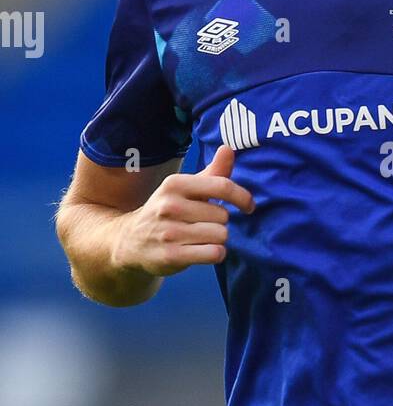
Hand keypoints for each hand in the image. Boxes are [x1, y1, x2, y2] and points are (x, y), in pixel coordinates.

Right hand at [113, 143, 255, 276]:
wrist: (131, 241)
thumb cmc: (167, 211)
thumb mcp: (185, 189)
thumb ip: (212, 171)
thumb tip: (228, 149)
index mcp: (175, 184)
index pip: (222, 186)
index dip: (242, 197)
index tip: (249, 206)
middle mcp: (170, 206)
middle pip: (223, 215)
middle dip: (221, 222)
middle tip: (204, 224)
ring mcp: (169, 232)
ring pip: (221, 235)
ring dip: (218, 239)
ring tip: (201, 237)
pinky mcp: (171, 256)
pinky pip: (214, 253)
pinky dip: (216, 253)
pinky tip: (204, 251)